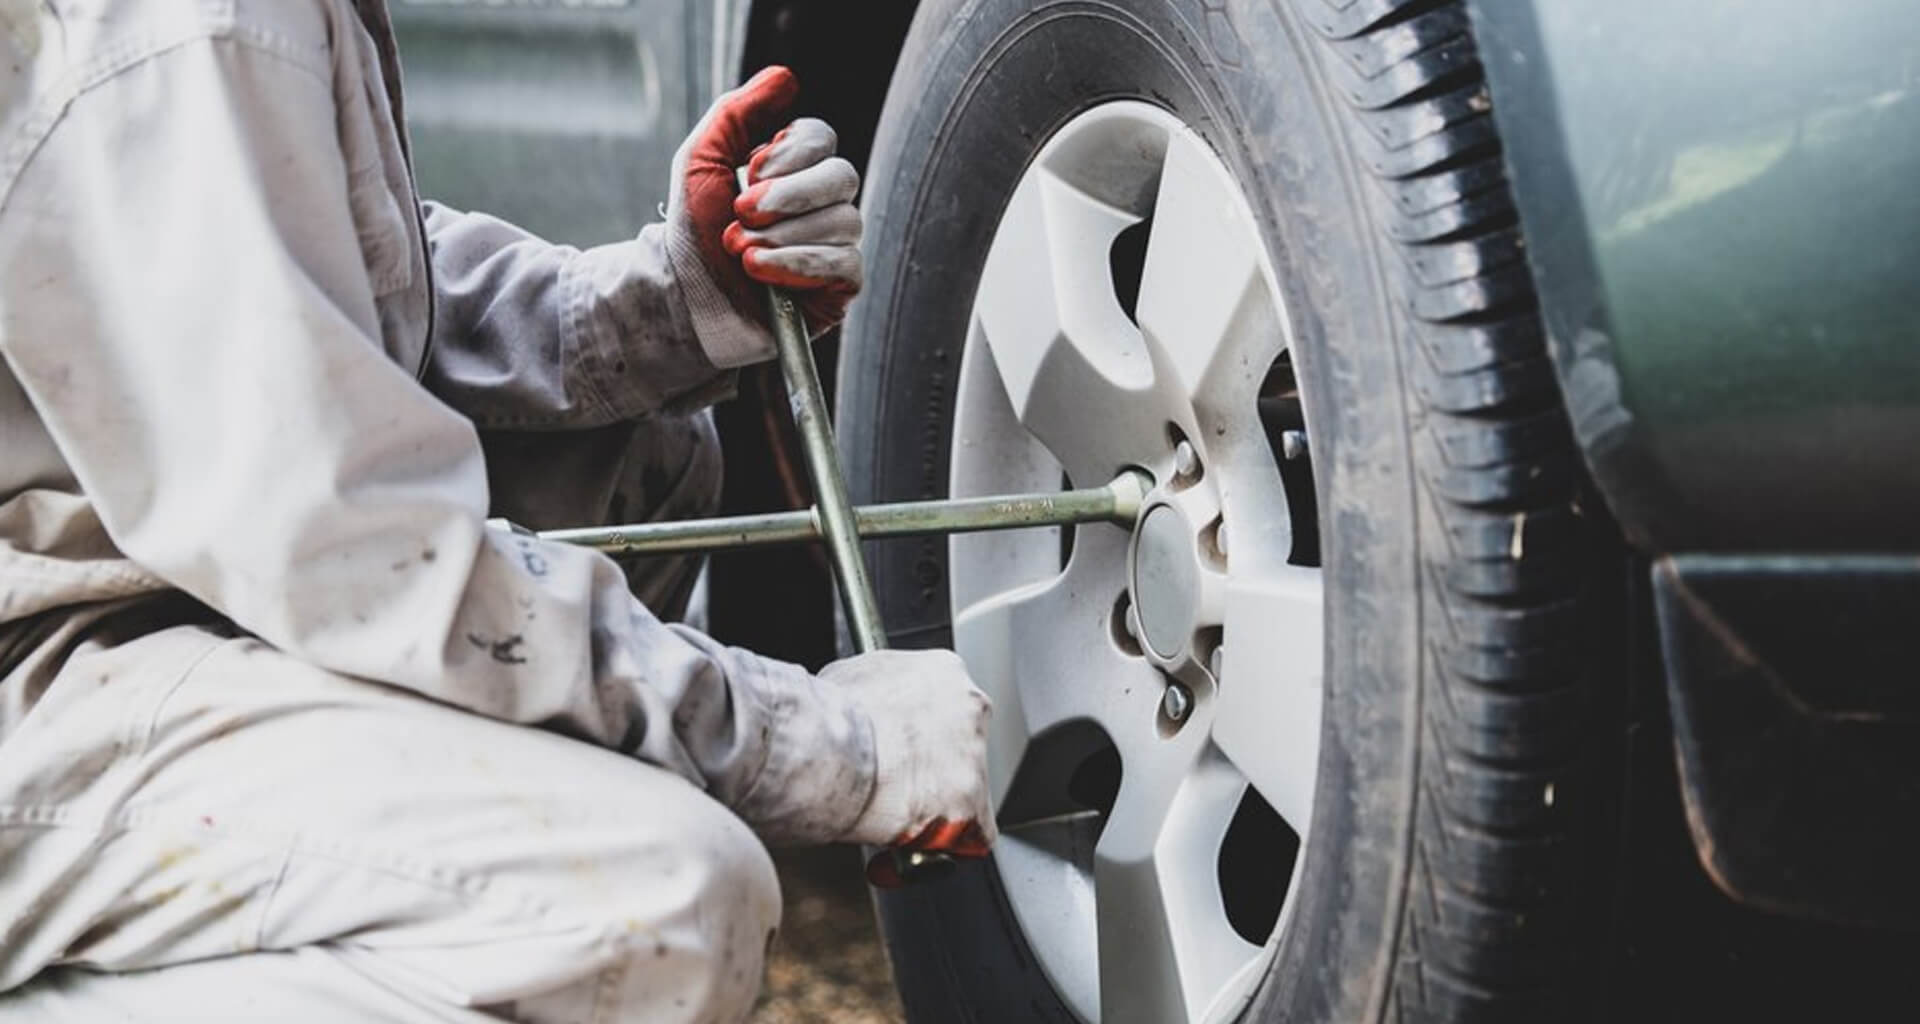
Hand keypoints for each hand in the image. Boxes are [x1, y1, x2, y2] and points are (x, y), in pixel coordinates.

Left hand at [667, 65, 862, 341]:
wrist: (684, 297)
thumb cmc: (693, 232)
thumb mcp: (702, 160)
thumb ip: (738, 112)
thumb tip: (785, 77)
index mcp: (795, 169)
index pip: (822, 139)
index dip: (789, 153)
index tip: (749, 172)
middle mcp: (822, 204)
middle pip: (842, 176)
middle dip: (788, 195)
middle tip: (742, 213)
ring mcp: (835, 244)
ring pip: (844, 221)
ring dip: (782, 236)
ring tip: (740, 252)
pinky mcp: (839, 287)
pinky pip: (846, 265)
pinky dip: (799, 264)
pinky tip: (761, 271)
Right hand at [823, 649, 995, 856]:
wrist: (828, 746)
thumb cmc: (834, 713)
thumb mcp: (854, 677)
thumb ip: (878, 689)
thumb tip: (867, 704)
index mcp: (944, 670)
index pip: (948, 706)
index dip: (923, 734)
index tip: (906, 748)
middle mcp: (969, 707)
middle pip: (964, 745)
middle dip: (935, 767)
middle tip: (901, 781)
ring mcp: (973, 755)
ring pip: (968, 788)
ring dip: (938, 802)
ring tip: (900, 812)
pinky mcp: (970, 801)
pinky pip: (975, 831)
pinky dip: (950, 842)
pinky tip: (920, 839)